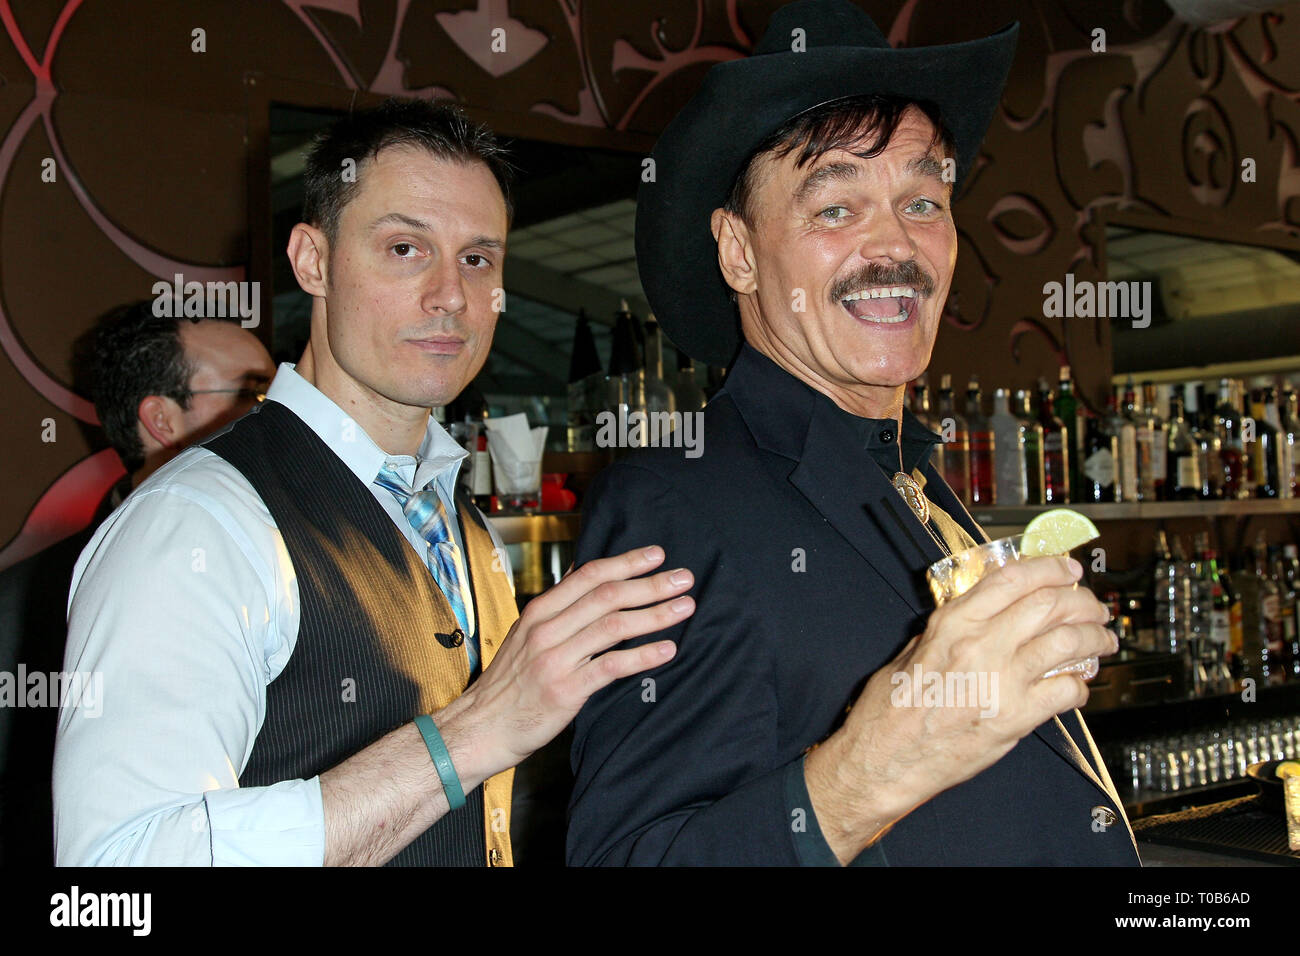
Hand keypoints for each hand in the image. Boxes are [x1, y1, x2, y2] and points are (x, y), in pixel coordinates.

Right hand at [455, 545, 692, 775]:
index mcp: (539, 611)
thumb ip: (558, 606)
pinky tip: (666, 650)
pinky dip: (642, 656)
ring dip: (654, 615)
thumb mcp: (525, 634)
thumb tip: (583, 572)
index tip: (657, 555)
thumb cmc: (509, 683)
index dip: (626, 562)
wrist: (481, 727)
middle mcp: (547, 629)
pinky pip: (610, 667)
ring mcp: (555, 659)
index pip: (588, 575)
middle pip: (607, 596)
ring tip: (685, 608)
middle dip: (650, 584)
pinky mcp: (565, 690)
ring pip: (613, 626)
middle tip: (683, 579)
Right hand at [807, 555, 1114, 859]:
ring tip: (1102, 640)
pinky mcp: (1014, 718)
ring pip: (1067, 642)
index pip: (1013, 579)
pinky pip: (1065, 691)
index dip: (1050, 568)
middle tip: (1092, 606)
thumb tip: (980, 612)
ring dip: (1094, 638)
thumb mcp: (912, 651)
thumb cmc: (890, 711)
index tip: (1067, 569)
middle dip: (1081, 601)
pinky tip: (1078, 684)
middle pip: (1049, 605)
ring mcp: (1001, 682)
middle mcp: (980, 646)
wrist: (885, 759)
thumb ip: (949, 629)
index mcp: (952, 623)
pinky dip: (1081, 684)